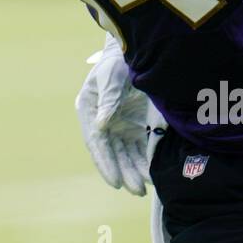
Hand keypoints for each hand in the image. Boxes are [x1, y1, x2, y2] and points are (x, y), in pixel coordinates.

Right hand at [75, 33, 152, 195]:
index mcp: (90, 110)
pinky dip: (145, 161)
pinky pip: (140, 148)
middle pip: (112, 153)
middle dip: (123, 173)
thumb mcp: (112, 75)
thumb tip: (102, 124)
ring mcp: (120, 125)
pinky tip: (152, 174)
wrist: (138, 52)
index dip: (105, 163)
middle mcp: (103, 122)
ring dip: (134, 171)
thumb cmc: (118, 62)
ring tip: (144, 188)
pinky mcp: (136, 125)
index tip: (114, 182)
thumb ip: (109, 98)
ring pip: (127, 154)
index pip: (96, 143)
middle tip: (136, 190)